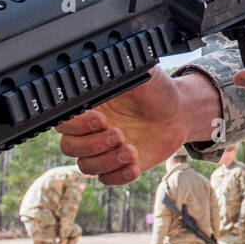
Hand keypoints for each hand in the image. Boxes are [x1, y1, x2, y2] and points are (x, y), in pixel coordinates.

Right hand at [55, 64, 220, 184]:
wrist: (179, 112)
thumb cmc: (157, 90)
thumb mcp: (142, 74)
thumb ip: (122, 73)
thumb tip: (106, 63)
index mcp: (91, 106)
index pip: (65, 121)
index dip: (78, 124)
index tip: (101, 118)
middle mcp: (92, 130)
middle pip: (69, 147)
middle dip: (92, 145)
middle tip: (119, 134)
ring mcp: (104, 150)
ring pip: (86, 166)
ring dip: (106, 161)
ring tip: (131, 151)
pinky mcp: (119, 166)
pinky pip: (107, 179)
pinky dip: (118, 175)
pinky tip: (135, 165)